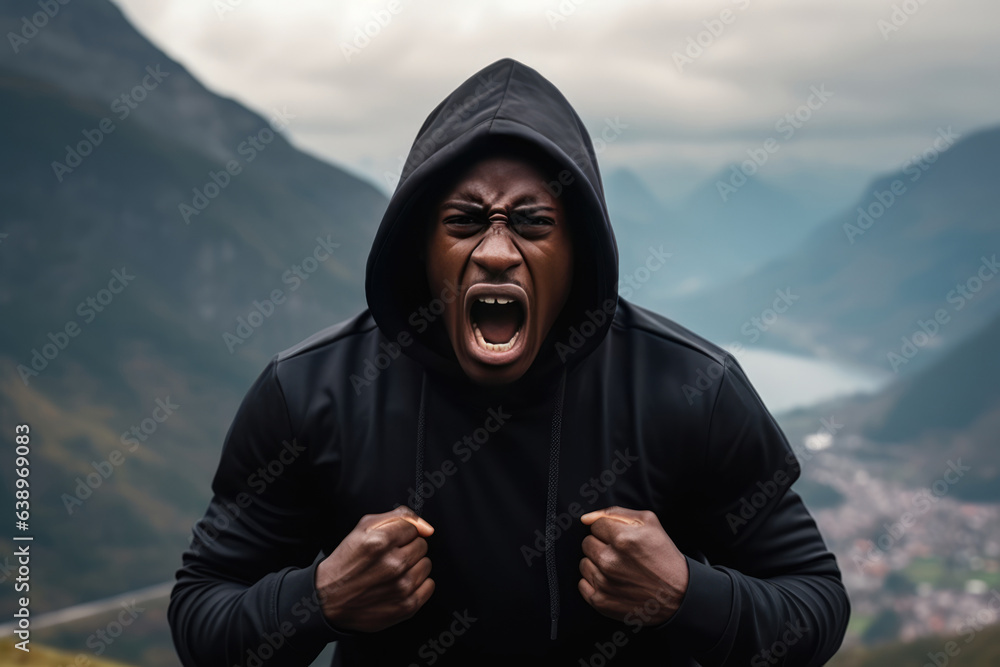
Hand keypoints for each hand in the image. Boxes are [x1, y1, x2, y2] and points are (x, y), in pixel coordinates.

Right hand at [315, 505, 434, 631]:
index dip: (400, 535)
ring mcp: (401, 587)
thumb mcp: (363, 528)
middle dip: (407, 549)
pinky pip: (429, 586)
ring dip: (413, 567)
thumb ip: (398, 517)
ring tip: (392, 573)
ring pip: (426, 565)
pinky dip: (417, 585)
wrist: (327, 599)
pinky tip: (398, 585)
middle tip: (388, 558)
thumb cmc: (346, 562)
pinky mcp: (406, 606)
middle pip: (422, 546)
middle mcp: (393, 564)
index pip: (413, 528)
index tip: (389, 543)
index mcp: (380, 541)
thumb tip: (427, 527)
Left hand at [578, 506, 688, 625]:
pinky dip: (595, 583)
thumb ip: (614, 513)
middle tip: (621, 555)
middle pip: (586, 543)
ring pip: (583, 563)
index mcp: (622, 538)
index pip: (595, 526)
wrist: (678, 595)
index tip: (622, 540)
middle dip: (601, 546)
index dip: (609, 531)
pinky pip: (582, 584)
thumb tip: (585, 519)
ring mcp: (604, 582)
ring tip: (618, 569)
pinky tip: (613, 583)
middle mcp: (609, 560)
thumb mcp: (649, 523)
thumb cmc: (663, 555)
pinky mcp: (600, 601)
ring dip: (597, 564)